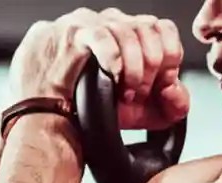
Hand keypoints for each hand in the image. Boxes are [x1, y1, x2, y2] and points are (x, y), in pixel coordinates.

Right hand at [10, 8, 190, 130]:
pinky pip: (102, 36)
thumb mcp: (134, 110)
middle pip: (148, 27)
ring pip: (129, 30)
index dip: (169, 55)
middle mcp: (105, 21)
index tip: (164, 85)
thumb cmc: (83, 114)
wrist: (43, 122)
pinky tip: (115, 78)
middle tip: (143, 93)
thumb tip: (177, 92)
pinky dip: (115, 58)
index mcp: (121, 32)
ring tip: (127, 93)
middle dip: (154, 65)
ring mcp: (85, 23)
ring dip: (136, 67)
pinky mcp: (69, 34)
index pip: (159, 27)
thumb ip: (165, 103)